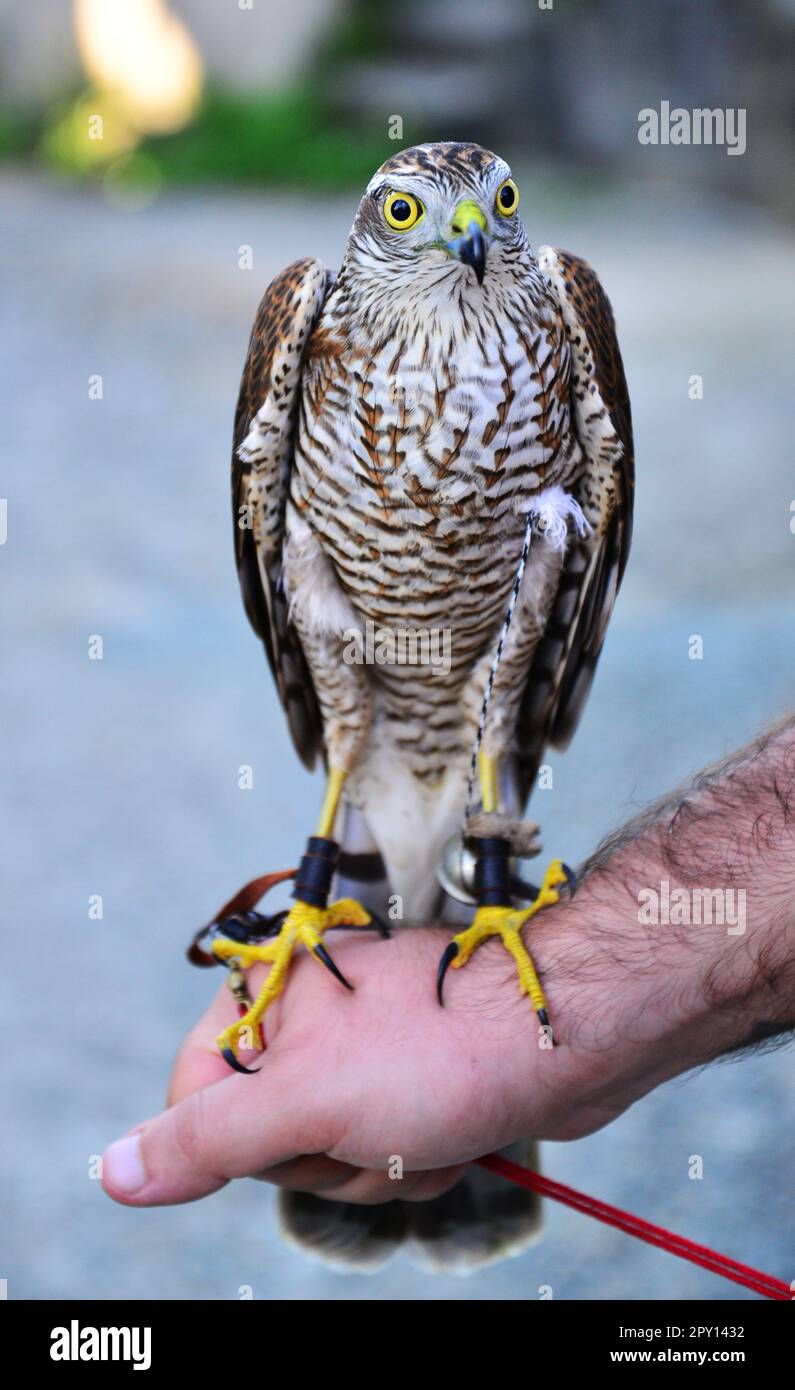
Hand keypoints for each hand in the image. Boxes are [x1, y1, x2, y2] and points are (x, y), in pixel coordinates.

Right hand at [101, 916, 627, 1208]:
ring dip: (379, 1164)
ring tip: (424, 1121)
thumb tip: (113, 1172)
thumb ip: (205, 1139)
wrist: (569, 1034)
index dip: (238, 1138)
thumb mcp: (305, 1100)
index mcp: (267, 997)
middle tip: (373, 1120)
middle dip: (325, 1154)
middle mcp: (310, 1020)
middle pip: (264, 1138)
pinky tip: (453, 1130)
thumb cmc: (441, 1049)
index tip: (296, 1124)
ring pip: (330, 1157)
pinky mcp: (413, 1085)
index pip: (193, 1098)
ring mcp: (366, 1054)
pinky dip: (417, 1162)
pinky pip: (382, 1156)